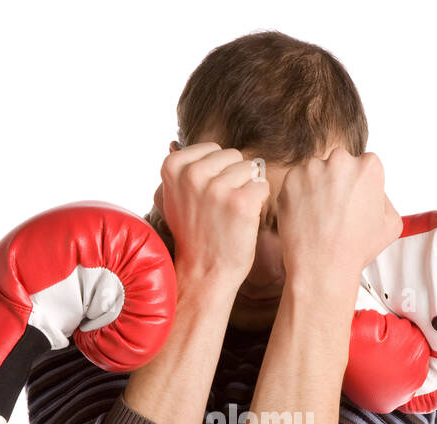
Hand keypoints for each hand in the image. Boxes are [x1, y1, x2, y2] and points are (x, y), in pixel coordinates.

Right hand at [153, 141, 268, 287]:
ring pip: (250, 169)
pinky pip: (263, 186)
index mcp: (173, 166)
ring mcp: (217, 188)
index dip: (216, 173)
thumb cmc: (195, 233)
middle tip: (219, 209)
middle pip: (233, 156)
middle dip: (233, 178)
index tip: (205, 198)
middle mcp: (193, 174)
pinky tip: (243, 220)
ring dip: (247, 190)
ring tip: (230, 215)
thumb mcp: (176, 195)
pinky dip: (259, 202)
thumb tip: (176, 140)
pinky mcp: (241, 202)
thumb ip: (182, 169)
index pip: (213, 149)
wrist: (203, 272)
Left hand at [275, 149, 401, 285]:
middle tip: (336, 210)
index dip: (359, 186)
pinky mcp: (291, 180)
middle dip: (337, 182)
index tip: (353, 202)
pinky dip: (299, 196)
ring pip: (316, 172)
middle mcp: (340, 160)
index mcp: (368, 167)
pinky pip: (296, 183)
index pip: (364, 166)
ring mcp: (313, 169)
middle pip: (339, 164)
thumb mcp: (391, 224)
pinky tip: (306, 217)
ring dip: (317, 188)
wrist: (322, 266)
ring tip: (320, 217)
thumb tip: (375, 191)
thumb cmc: (355, 249)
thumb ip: (386, 199)